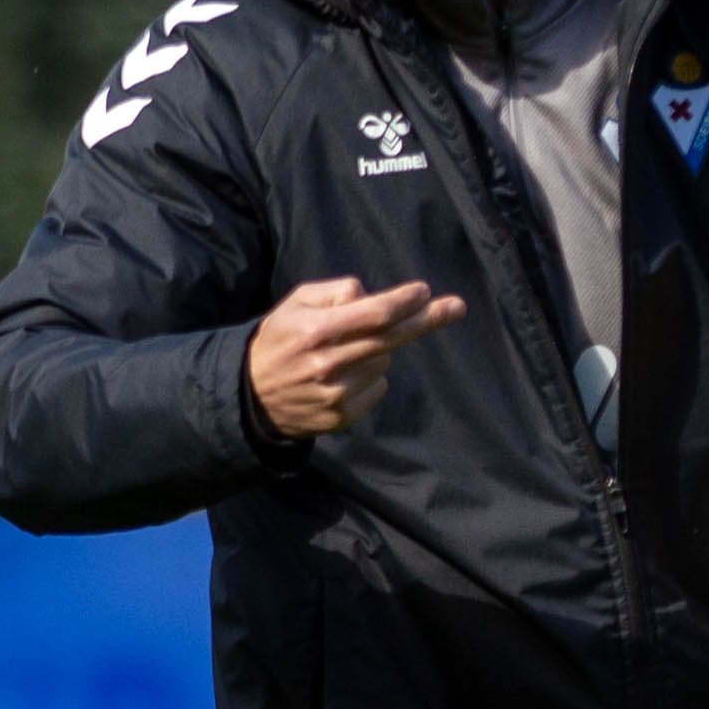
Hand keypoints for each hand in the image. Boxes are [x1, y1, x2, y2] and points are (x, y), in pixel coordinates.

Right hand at [246, 276, 466, 438]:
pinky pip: (377, 388)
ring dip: (378, 350)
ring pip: (384, 362)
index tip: (424, 291)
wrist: (252, 397)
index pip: (373, 314)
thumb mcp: (295, 304)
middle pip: (390, 339)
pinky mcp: (342, 416)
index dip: (404, 302)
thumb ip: (334, 293)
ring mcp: (337, 394)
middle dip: (426, 319)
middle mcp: (328, 364)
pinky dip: (371, 377)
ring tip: (347, 352)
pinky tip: (344, 376)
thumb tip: (370, 295)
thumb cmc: (279, 341)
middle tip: (456, 306)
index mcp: (315, 331)